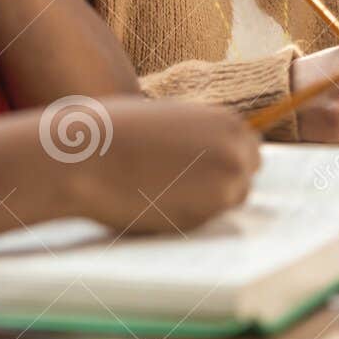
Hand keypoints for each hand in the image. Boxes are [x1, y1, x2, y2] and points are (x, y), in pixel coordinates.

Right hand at [61, 97, 258, 233]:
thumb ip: (202, 135)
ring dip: (208, 198)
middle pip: (245, 176)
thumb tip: (219, 153)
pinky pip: (203, 220)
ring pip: (228, 201)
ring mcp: (220, 192)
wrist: (87, 156)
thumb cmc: (119, 130)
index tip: (208, 163)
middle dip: (224, 178)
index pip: (250, 149)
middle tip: (188, 180)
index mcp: (230, 125)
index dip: (228, 156)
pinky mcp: (198, 220)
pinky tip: (155, 199)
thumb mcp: (172, 118)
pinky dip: (187, 213)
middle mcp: (234, 158)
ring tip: (167, 187)